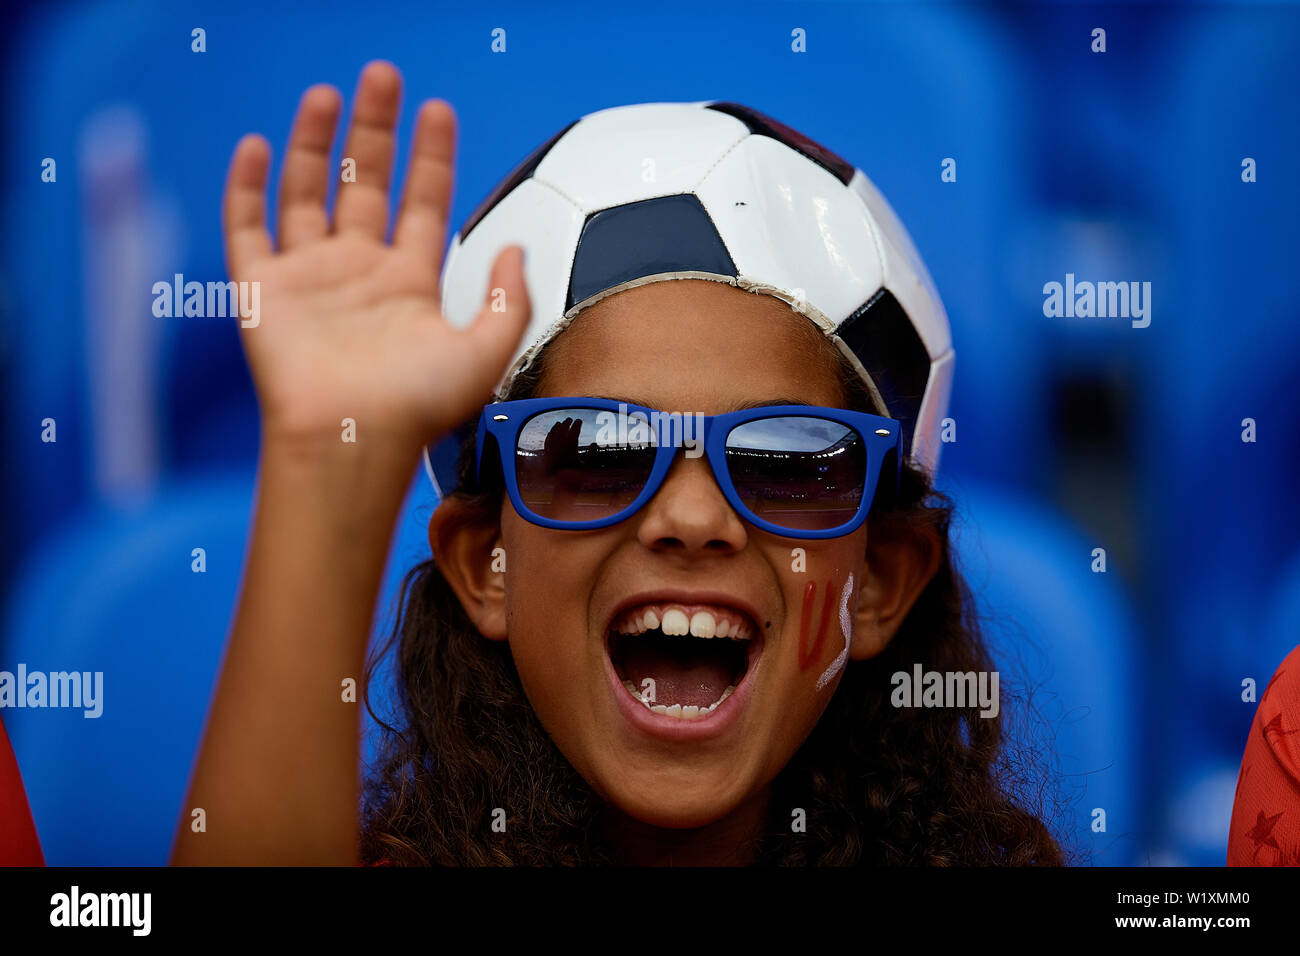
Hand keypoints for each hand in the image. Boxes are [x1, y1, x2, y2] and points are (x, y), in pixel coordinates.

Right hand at [222, 60, 529, 453]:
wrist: (351, 440)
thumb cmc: (416, 409)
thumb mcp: (488, 352)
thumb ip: (511, 298)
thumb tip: (518, 248)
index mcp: (410, 283)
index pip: (423, 203)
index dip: (432, 156)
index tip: (438, 111)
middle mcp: (360, 273)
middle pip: (366, 184)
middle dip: (375, 131)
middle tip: (384, 78)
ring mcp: (310, 277)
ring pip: (307, 193)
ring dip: (314, 143)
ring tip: (329, 94)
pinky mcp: (263, 288)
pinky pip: (248, 225)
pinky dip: (248, 185)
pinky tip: (258, 145)